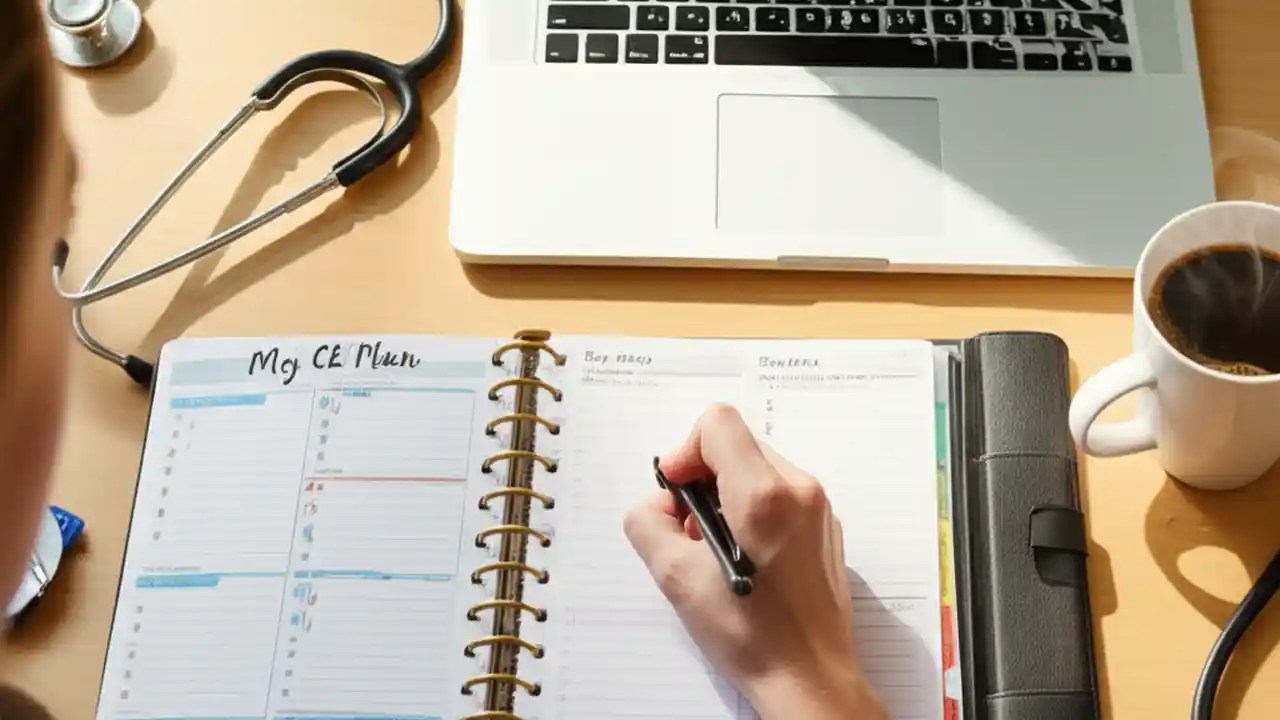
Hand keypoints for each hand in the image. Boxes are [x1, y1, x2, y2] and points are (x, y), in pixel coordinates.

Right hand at [623, 405, 887, 719]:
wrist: (809, 678)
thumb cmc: (750, 635)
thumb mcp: (675, 579)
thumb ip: (648, 523)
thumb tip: (659, 504)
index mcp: (764, 494)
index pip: (718, 423)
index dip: (684, 451)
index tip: (676, 493)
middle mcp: (799, 490)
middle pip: (737, 445)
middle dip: (703, 478)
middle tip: (690, 531)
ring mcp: (819, 508)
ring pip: (757, 469)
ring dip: (726, 496)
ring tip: (716, 550)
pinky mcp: (825, 527)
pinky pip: (779, 494)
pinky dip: (752, 511)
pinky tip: (745, 559)